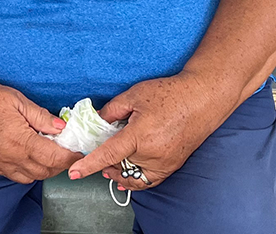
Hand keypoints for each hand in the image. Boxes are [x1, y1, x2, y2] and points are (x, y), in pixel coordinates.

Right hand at [0, 76, 78, 183]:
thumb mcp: (17, 100)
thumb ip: (41, 116)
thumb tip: (61, 127)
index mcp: (21, 141)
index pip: (54, 158)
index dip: (70, 157)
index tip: (78, 152)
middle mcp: (11, 157)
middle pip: (45, 171)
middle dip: (60, 164)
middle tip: (67, 151)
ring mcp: (0, 163)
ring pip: (31, 177)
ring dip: (45, 169)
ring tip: (50, 154)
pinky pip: (16, 175)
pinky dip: (29, 171)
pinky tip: (30, 157)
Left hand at [67, 73, 231, 191]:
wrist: (201, 100)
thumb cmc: (168, 94)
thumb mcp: (134, 95)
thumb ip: (112, 111)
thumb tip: (96, 123)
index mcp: (139, 135)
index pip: (108, 155)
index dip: (89, 165)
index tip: (75, 173)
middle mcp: (151, 154)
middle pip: (119, 165)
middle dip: (105, 161)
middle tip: (99, 151)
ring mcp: (163, 163)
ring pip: (133, 177)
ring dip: (119, 173)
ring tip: (109, 168)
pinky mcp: (172, 166)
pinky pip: (148, 180)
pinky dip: (135, 180)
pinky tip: (125, 178)